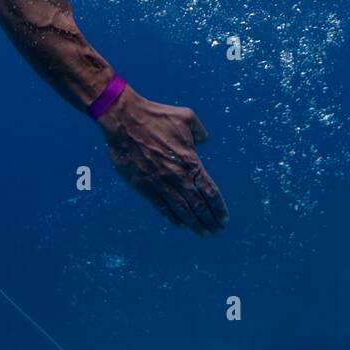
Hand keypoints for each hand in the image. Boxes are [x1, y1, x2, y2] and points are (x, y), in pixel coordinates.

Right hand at [97, 87, 229, 234]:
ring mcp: (160, 183)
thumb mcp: (187, 117)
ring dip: (194, 223)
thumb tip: (204, 140)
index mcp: (190, 161)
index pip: (209, 190)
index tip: (224, 218)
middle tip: (217, 232)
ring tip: (203, 233)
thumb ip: (200, 131)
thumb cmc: (156, 116)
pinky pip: (161, 207)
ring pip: (182, 210)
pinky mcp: (143, 186)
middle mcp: (177, 176)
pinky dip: (172, 217)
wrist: (125, 120)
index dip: (218, 207)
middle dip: (210, 220)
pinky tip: (181, 225)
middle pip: (198, 205)